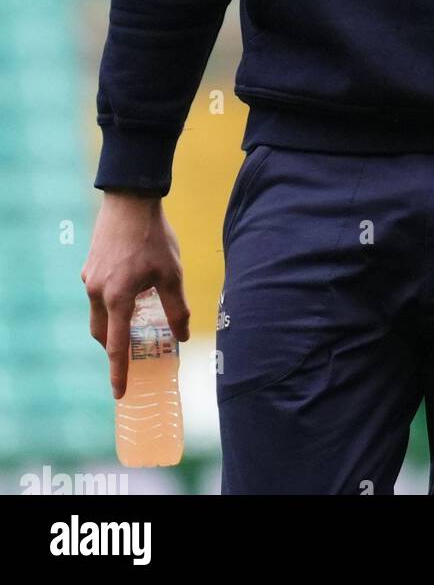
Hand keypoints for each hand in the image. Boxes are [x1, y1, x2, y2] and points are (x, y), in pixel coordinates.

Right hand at [81, 193, 190, 398]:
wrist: (130, 199)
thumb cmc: (153, 237)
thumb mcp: (171, 274)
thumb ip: (176, 308)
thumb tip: (182, 337)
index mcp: (117, 298)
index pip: (115, 346)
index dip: (118, 372)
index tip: (119, 394)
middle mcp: (97, 291)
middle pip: (102, 332)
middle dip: (113, 347)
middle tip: (129, 355)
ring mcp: (90, 277)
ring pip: (98, 312)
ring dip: (113, 322)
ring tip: (134, 320)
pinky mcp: (91, 264)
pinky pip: (99, 292)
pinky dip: (111, 301)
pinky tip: (131, 289)